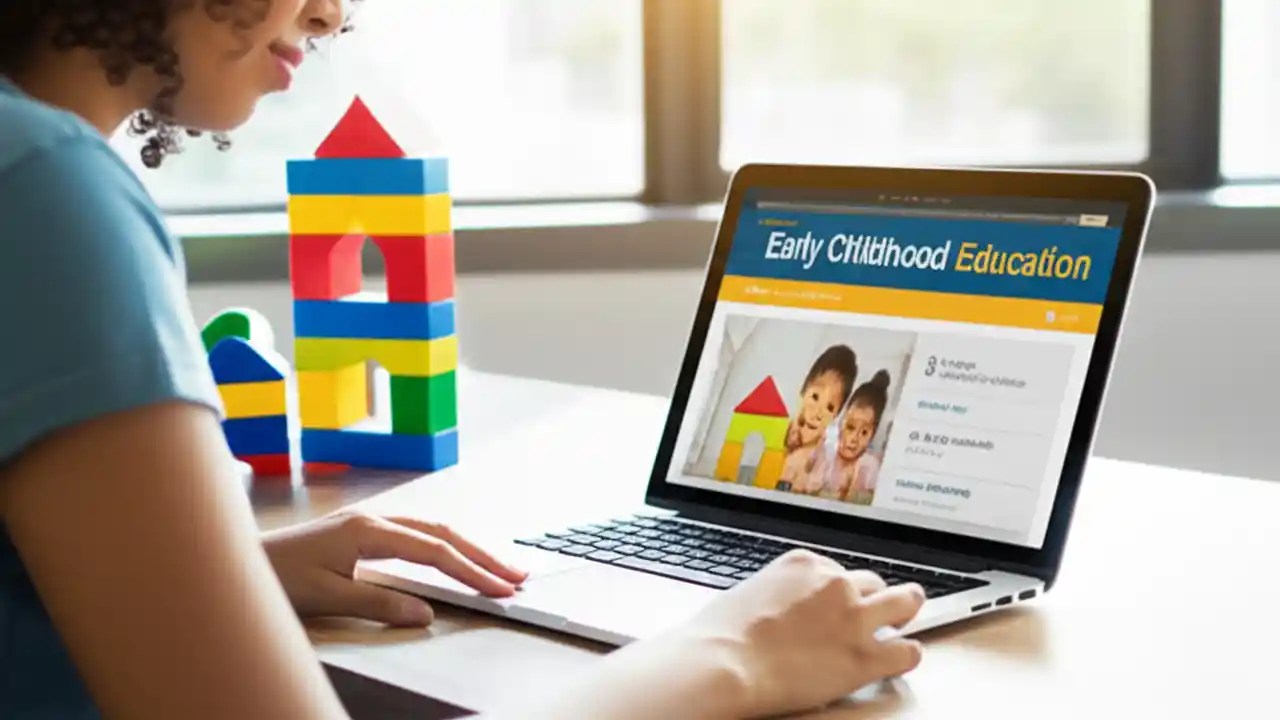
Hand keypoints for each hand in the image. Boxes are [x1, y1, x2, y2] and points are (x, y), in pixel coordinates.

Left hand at [261, 510, 528, 626]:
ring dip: (465, 548)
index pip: (435, 551)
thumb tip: (425, 613)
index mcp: (368, 531)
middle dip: (482, 555)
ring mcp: (366, 522)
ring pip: (430, 530)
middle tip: (516, 576)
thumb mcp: (327, 597)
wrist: (235, 561)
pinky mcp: (358, 531)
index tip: (501, 589)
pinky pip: (413, 534)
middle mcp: (372, 519)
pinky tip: (452, 556)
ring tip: (495, 567)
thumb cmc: (275, 577)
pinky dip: (441, 546)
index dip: (472, 572)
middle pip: (442, 533)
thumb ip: (378, 604)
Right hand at [679, 549, 924, 717]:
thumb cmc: (722, 633)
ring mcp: (854, 618)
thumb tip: (781, 609)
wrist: (726, 662)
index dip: (839, 591)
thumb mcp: (748, 592)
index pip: (837, 571)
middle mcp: (835, 583)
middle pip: (872, 583)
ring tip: (905, 618)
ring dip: (904, 611)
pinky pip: (906, 651)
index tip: (837, 602)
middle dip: (873, 597)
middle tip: (878, 608)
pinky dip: (907, 653)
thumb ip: (777, 594)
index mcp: (804, 564)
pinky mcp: (865, 657)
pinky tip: (903, 656)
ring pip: (902, 603)